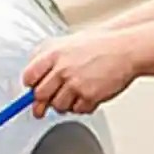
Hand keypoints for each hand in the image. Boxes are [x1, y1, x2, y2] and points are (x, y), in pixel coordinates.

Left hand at [21, 31, 136, 117]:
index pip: (29, 76)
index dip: (31, 85)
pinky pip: (78, 110)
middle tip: (53, 96)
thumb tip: (31, 78)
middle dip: (45, 99)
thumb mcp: (65, 43)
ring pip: (58, 106)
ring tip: (76, 91)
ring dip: (66, 103)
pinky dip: (82, 106)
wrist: (124, 48)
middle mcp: (62, 69)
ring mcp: (75, 83)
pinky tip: (89, 93)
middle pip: (40, 95)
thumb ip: (45, 57)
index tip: (35, 88)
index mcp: (53, 54)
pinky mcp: (89, 96)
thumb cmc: (98, 45)